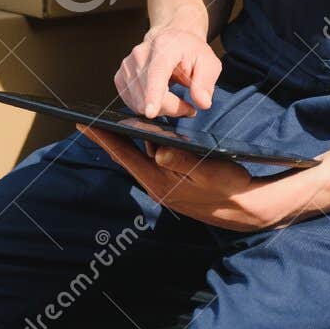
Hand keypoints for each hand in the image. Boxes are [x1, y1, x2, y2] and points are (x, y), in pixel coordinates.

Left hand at [78, 127, 309, 232]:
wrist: (247, 209)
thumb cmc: (229, 186)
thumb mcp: (208, 170)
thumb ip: (182, 161)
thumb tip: (158, 150)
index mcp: (160, 181)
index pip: (125, 155)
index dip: (103, 138)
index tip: (82, 123)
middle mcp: (157, 185)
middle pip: (129, 155)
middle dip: (112, 137)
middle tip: (91, 119)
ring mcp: (165, 186)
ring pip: (144, 157)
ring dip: (134, 141)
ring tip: (120, 122)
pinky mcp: (174, 185)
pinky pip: (155, 162)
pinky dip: (150, 147)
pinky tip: (152, 136)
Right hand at [114, 24, 220, 117]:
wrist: (171, 38)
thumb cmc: (189, 51)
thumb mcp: (208, 62)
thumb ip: (206, 82)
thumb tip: (202, 102)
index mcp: (163, 47)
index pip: (156, 73)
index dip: (153, 94)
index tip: (150, 111)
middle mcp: (140, 54)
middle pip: (149, 95)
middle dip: (171, 108)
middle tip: (187, 106)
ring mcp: (127, 66)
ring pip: (139, 104)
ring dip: (161, 109)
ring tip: (175, 99)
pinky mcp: (120, 77)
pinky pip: (132, 104)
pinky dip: (148, 107)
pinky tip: (159, 98)